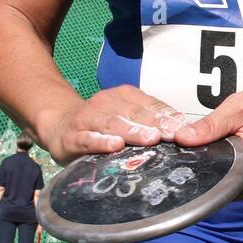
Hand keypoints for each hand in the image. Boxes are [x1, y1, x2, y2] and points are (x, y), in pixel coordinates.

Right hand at [36, 85, 187, 164]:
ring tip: (150, 139)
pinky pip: (89, 138)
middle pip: (135, 113)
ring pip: (114, 123)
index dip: (168, 115)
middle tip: (172, 134)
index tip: (184, 127)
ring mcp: (89, 117)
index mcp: (125, 96)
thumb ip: (150, 122)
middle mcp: (107, 102)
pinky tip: (115, 146)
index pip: (151, 105)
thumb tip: (182, 131)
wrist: (59, 124)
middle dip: (155, 123)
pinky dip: (102, 142)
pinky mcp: (74, 135)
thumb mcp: (126, 117)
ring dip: (133, 131)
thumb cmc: (102, 124)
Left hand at [171, 86, 242, 200]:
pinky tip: (231, 154)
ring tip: (222, 147)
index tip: (192, 156)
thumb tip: (181, 138)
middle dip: (210, 168)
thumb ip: (211, 125)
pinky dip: (229, 171)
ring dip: (220, 170)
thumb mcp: (240, 107)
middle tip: (208, 145)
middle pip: (223, 186)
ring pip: (228, 187)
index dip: (202, 169)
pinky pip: (237, 184)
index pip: (221, 181)